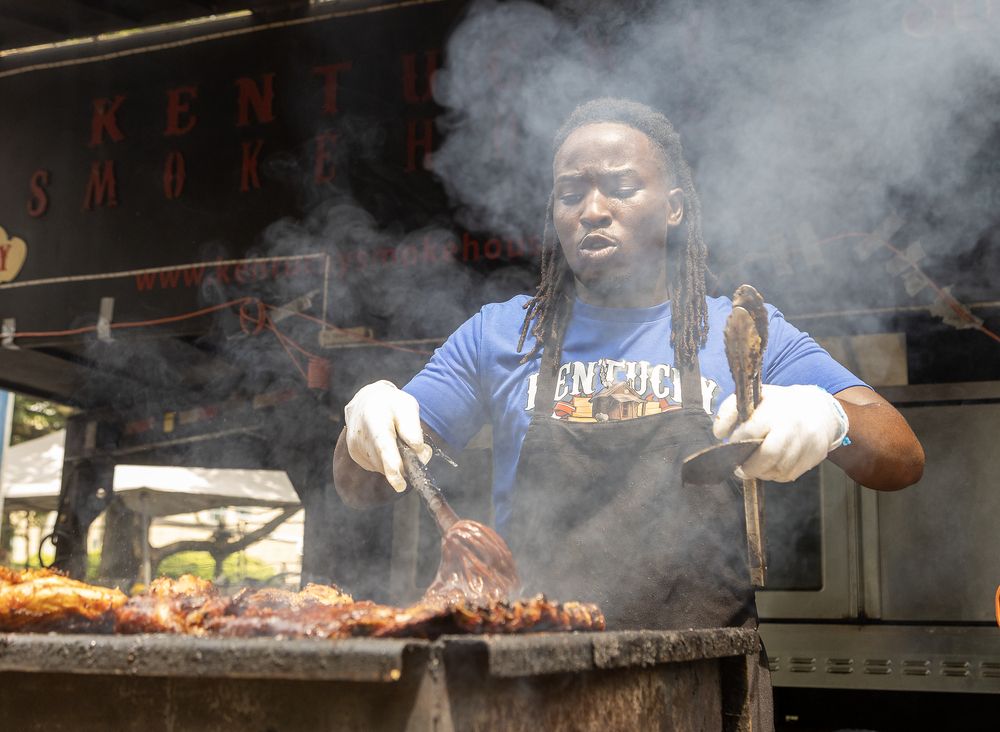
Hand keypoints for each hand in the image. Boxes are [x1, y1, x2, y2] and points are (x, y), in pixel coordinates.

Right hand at [344, 380, 432, 492]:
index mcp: (375, 422)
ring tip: (395, 437)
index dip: (393, 467)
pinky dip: (386, 460)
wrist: (364, 400)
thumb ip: (413, 429)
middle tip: (413, 444)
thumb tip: (419, 453)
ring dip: (396, 460)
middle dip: (404, 461)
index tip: (400, 485)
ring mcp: (356, 447)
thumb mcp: (407, 407)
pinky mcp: (355, 455)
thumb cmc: (391, 404)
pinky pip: (378, 466)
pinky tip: (385, 443)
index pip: (384, 448)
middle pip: (386, 462)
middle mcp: (361, 437)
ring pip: (383, 467)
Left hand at [713, 384, 848, 482]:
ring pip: (778, 470)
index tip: (733, 444)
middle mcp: (792, 427)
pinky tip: (772, 465)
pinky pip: (789, 475)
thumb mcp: (754, 398)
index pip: (750, 432)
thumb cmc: (779, 405)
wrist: (819, 409)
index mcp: (775, 410)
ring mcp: (807, 443)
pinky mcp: (815, 457)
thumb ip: (730, 411)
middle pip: (768, 456)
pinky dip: (776, 474)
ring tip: (756, 465)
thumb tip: (719, 433)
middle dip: (749, 467)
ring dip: (762, 472)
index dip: (737, 442)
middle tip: (740, 468)